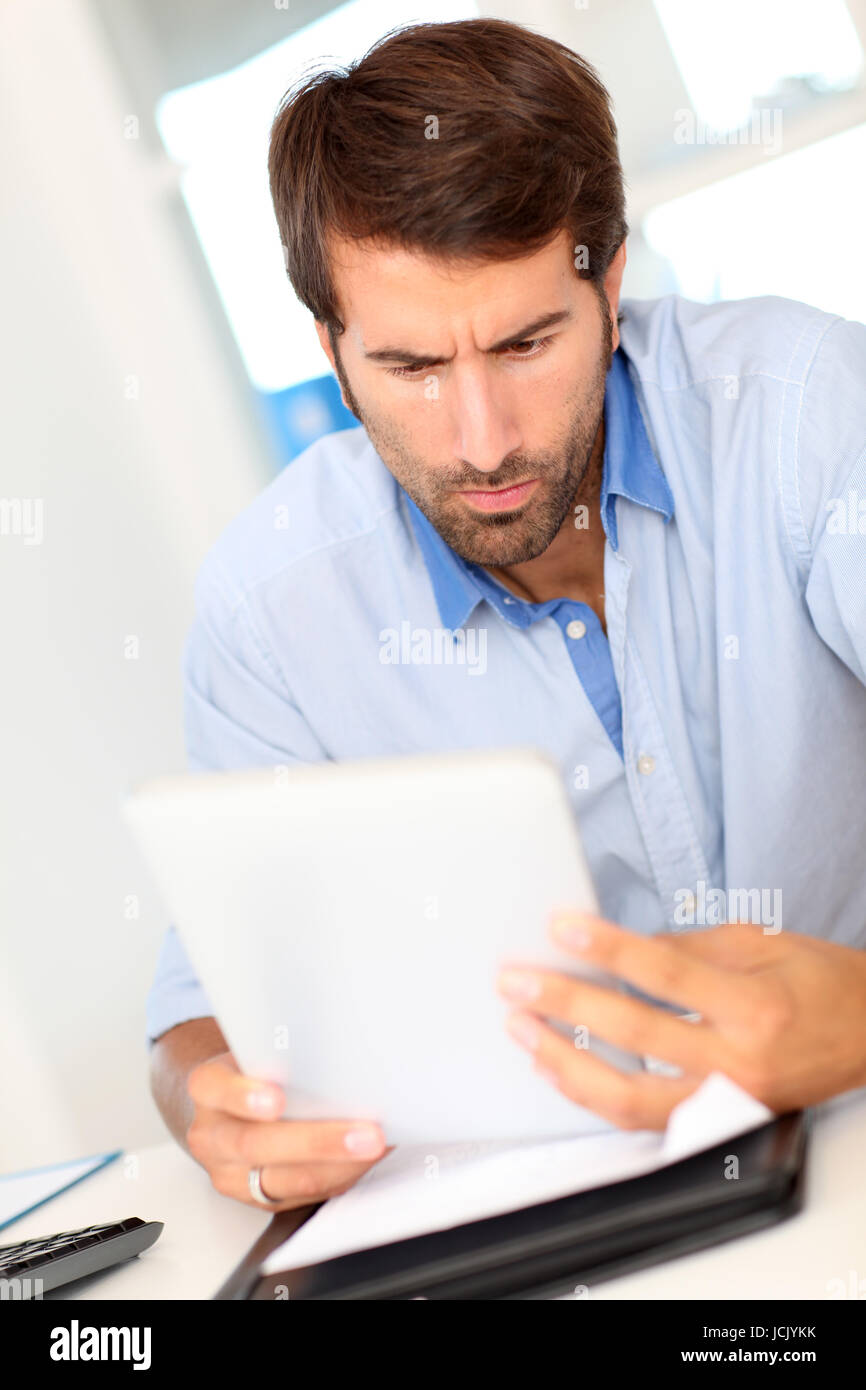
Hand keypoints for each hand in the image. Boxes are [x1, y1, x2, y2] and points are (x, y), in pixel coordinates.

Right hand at [186, 1051, 388, 1209]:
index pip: (215, 1089)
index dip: (243, 1095)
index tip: (277, 1098)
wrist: (231, 1107)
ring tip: (376, 1148)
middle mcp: (211, 1135)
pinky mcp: (258, 1198)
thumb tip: (344, 1056)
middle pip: (257, 1143)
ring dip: (338, 1165)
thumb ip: (282, 1056)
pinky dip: (339, 1176)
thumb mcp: (257, 1052)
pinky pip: (301, 1194)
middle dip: (317, 1141)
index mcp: (207, 1088)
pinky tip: (365, 1160)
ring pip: (283, 1178)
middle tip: (366, 1134)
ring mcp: (231, 1173)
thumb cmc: (257, 1070)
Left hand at [497, 913, 865, 1129]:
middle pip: (636, 1035)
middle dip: (566, 1005)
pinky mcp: (716, 1123)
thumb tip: (621, 946)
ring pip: (630, 1099)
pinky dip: (592, 1094)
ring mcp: (726, 1101)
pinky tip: (557, 1068)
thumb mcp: (761, 944)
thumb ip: (687, 948)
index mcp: (754, 1006)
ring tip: (522, 1030)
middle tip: (518, 982)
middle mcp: (740, 1061)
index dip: (608, 949)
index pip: (666, 974)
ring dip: (565, 1063)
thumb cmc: (820, 985)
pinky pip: (643, 1118)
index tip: (562, 928)